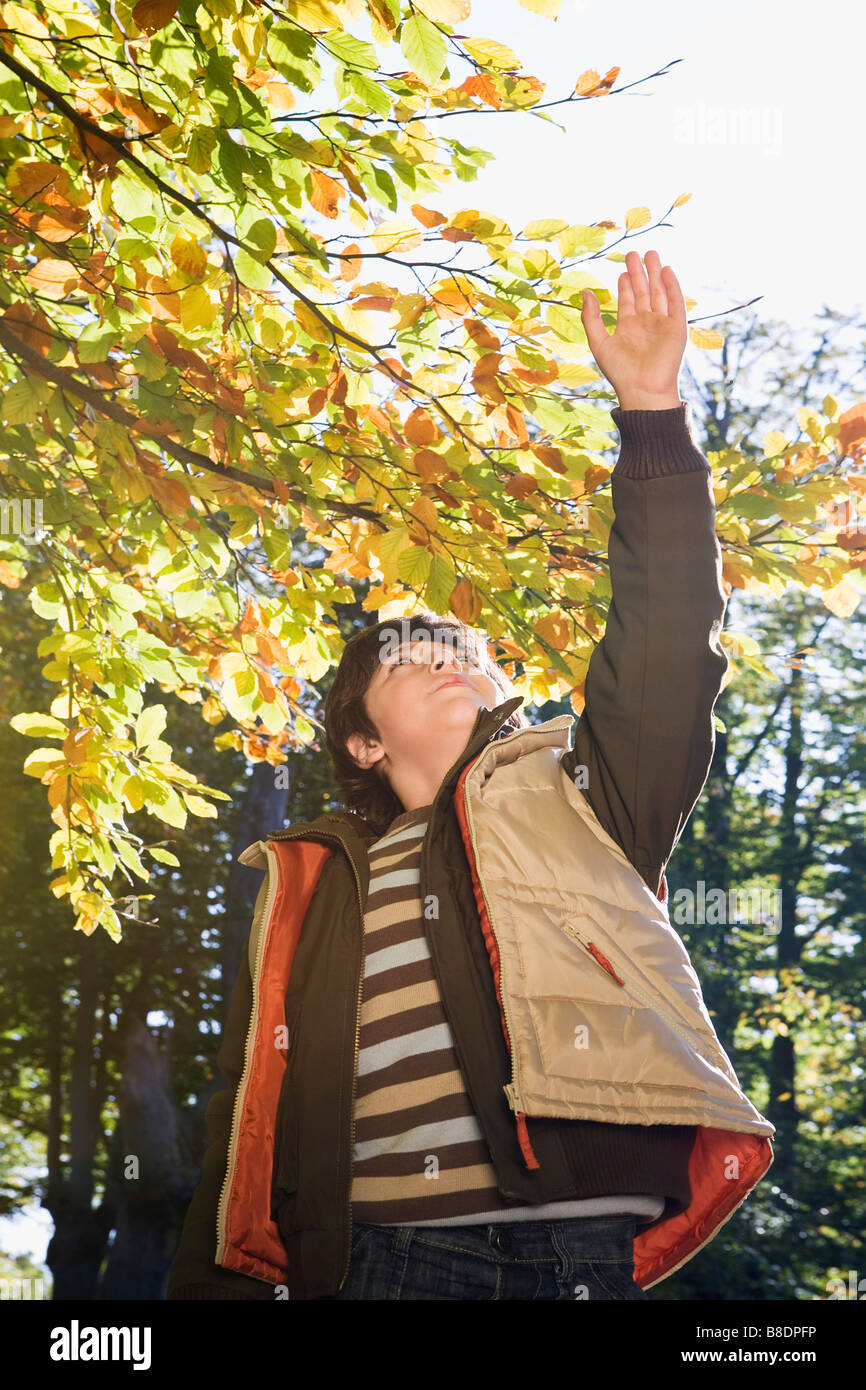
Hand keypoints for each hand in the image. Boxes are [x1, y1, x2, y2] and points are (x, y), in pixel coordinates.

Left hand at [580, 249, 686, 409]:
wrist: (642, 389)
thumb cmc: (619, 371)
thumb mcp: (599, 342)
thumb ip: (591, 318)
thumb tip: (585, 292)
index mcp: (628, 328)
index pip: (628, 301)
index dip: (625, 285)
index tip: (623, 270)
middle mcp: (646, 324)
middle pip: (643, 292)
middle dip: (639, 273)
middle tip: (634, 253)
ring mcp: (662, 324)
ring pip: (659, 293)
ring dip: (655, 274)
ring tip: (651, 254)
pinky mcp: (677, 328)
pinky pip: (676, 303)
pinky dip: (672, 286)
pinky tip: (666, 271)